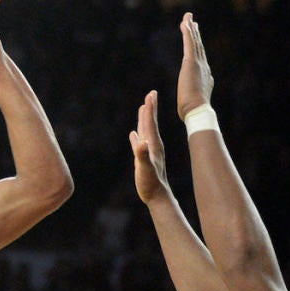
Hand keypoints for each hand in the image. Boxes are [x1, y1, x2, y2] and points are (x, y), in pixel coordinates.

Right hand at [129, 90, 171, 204]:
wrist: (156, 196)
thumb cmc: (151, 184)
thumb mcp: (145, 169)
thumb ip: (142, 155)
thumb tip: (140, 142)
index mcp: (153, 145)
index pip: (150, 123)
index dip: (150, 109)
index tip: (151, 95)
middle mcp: (152, 146)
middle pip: (150, 123)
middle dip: (150, 108)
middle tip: (151, 94)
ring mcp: (148, 152)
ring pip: (145, 131)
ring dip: (144, 119)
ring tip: (143, 107)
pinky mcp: (143, 158)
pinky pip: (139, 143)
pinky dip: (136, 136)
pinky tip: (134, 133)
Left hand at [177, 12, 214, 119]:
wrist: (197, 111)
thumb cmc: (193, 112)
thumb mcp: (193, 103)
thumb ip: (192, 100)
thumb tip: (190, 106)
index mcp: (204, 76)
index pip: (200, 58)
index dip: (198, 46)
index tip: (196, 38)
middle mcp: (203, 67)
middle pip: (198, 47)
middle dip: (195, 34)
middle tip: (192, 22)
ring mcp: (198, 64)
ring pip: (194, 42)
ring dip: (190, 29)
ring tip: (187, 17)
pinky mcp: (191, 63)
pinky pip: (189, 44)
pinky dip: (187, 33)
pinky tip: (185, 24)